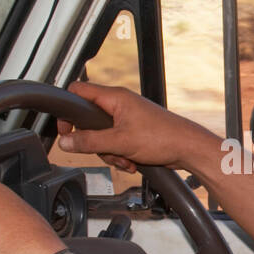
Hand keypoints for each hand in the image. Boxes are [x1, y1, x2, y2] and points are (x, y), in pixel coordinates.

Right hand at [55, 81, 213, 173]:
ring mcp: (126, 118)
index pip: (79, 91)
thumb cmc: (162, 137)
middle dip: (94, 142)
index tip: (66, 130)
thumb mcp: (119, 142)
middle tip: (104, 150)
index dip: (68, 110)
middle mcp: (119, 104)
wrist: (187, 149)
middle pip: (89, 121)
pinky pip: (115, 144)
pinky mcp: (133, 132)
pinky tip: (132, 162)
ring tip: (125, 158)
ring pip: (102, 136)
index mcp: (115, 98)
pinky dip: (120, 155)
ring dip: (110, 152)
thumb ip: (89, 142)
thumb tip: (65, 142)